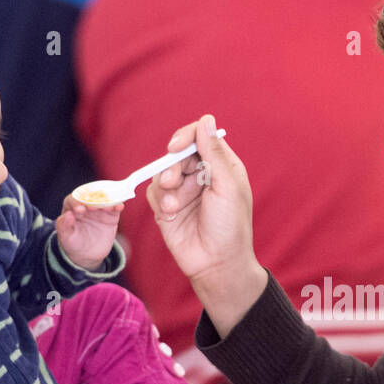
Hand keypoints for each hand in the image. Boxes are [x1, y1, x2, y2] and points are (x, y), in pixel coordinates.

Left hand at [57, 194, 121, 270]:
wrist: (88, 254)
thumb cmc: (73, 243)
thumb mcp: (66, 237)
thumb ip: (64, 226)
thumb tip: (68, 214)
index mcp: (71, 207)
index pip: (73, 200)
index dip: (76, 203)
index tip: (80, 210)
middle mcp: (86, 205)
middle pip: (90, 197)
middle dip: (92, 200)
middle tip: (94, 207)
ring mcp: (99, 209)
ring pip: (104, 201)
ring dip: (106, 201)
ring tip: (108, 207)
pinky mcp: (111, 215)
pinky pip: (115, 208)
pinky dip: (117, 205)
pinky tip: (119, 206)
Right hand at [147, 114, 267, 335]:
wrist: (216, 264)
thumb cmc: (230, 227)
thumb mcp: (227, 186)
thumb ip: (213, 153)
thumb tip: (206, 119)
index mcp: (222, 166)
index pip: (200, 137)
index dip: (186, 137)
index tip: (175, 148)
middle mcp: (202, 175)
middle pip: (177, 153)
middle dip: (172, 166)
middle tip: (173, 182)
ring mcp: (183, 191)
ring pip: (162, 171)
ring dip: (166, 187)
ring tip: (175, 206)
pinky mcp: (167, 207)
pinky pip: (153, 191)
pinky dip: (160, 200)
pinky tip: (170, 214)